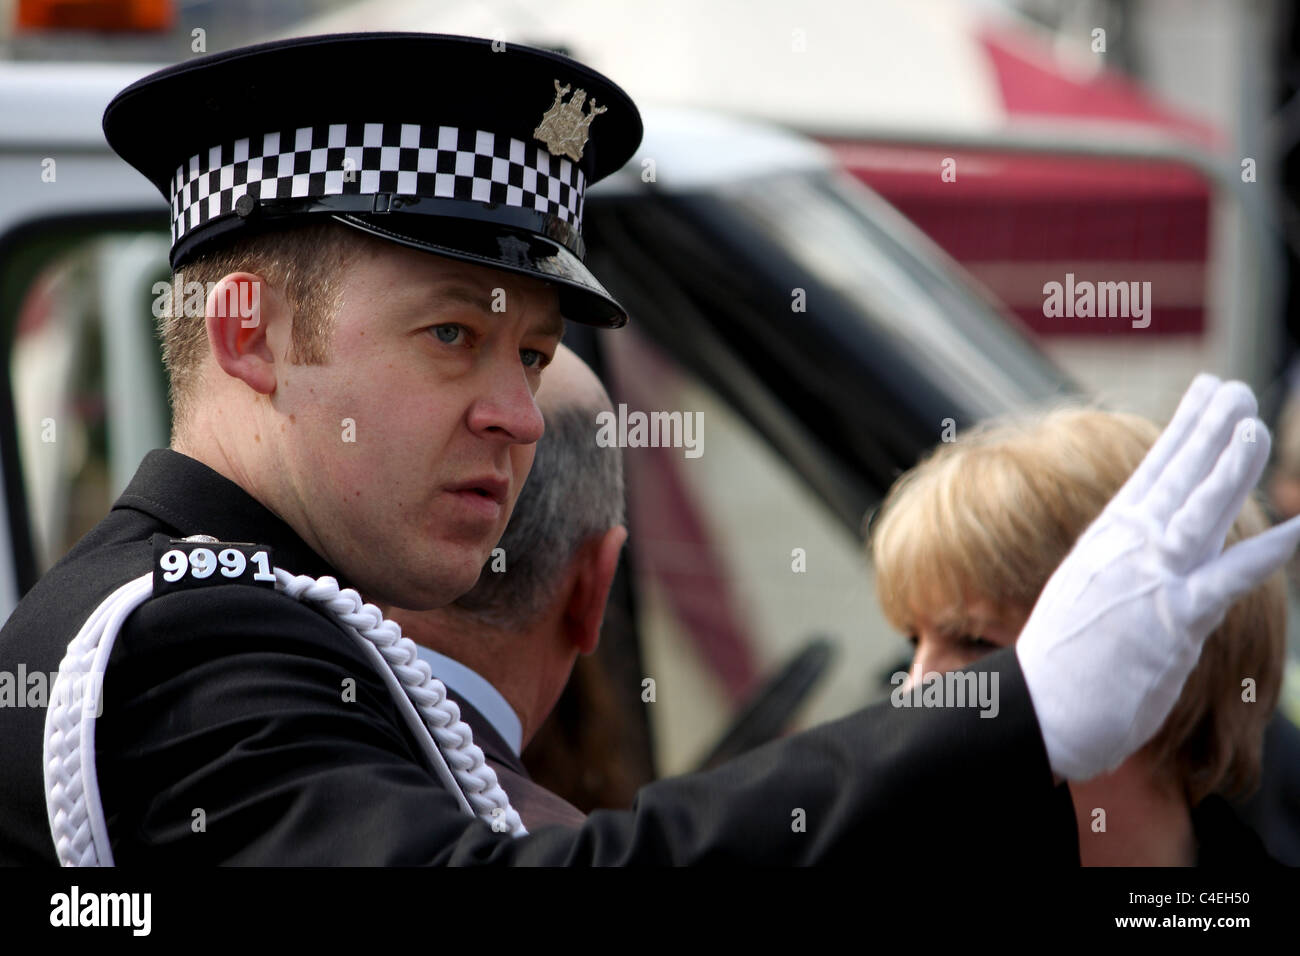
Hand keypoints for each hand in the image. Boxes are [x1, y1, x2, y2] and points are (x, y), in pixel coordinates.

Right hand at [1015, 374, 1299, 779]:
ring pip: (1198, 510)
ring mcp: (1150, 580)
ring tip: (1254, 427)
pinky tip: (1299, 527)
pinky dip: (1268, 552)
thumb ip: (1121, 572)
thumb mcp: (1083, 600)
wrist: (1038, 710)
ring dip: (1230, 466)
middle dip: (1208, 429)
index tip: (1203, 393)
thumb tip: (1145, 565)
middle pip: (1176, 477)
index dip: (1182, 430)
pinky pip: (1230, 579)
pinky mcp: (1172, 618)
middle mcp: (1127, 549)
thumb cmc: (1059, 668)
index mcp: (1105, 542)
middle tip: (1235, 388)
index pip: (1150, 474)